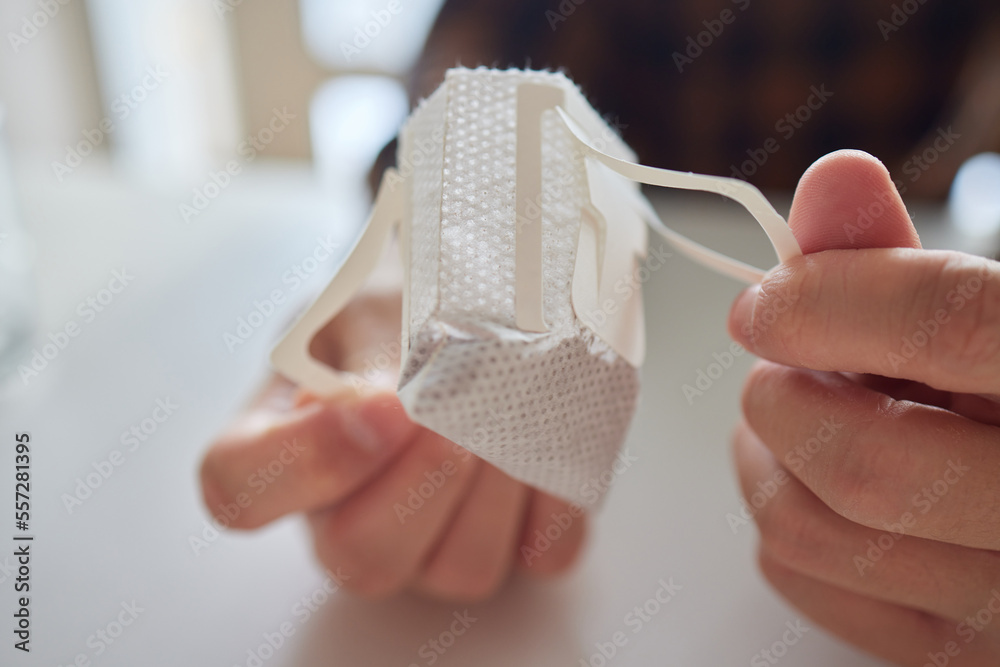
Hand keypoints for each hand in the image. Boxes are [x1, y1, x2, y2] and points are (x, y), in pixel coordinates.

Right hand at [199, 288, 585, 601]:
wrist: (462, 303)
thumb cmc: (398, 306)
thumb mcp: (370, 303)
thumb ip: (372, 352)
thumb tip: (390, 408)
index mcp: (282, 447)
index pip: (241, 490)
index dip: (307, 462)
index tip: (377, 404)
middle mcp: (346, 515)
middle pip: (361, 559)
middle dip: (422, 484)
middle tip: (454, 413)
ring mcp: (429, 543)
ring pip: (461, 570)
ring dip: (497, 486)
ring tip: (512, 408)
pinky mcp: (509, 542)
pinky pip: (542, 552)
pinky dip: (558, 493)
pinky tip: (549, 437)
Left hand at [729, 150, 999, 665]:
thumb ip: (913, 255)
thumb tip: (832, 181)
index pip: (952, 326)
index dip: (831, 299)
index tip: (767, 298)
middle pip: (864, 460)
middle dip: (785, 393)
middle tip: (786, 363)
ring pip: (809, 530)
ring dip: (766, 454)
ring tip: (796, 410)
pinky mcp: (951, 656)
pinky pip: (801, 577)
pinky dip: (780, 516)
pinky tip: (814, 480)